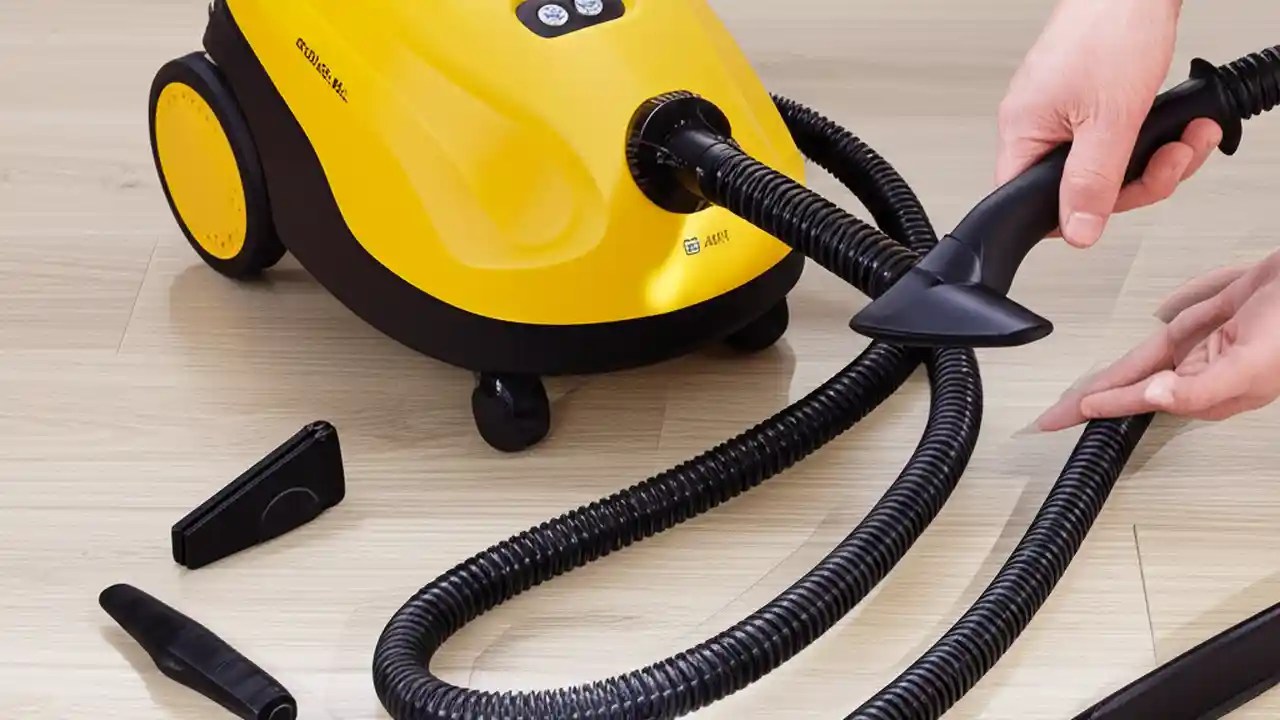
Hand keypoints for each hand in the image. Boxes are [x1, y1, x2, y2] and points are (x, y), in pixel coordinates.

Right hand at [996, 0, 1222, 247]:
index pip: (1028, 203)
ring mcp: (1061, 111)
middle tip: (1172, 161)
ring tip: (1186, 138)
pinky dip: (1151, 138)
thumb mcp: (1110, 122)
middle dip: (1140, 181)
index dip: (1076, 213)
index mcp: (1023, 132)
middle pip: (1080, 188)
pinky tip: (1176, 126)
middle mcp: (1036, 124)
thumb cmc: (1112, 30)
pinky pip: (1114, 140)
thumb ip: (1093, 183)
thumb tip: (1077, 232)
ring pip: (1106, 165)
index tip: (1118, 201)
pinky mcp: (1085, 99)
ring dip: (1157, 159)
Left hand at [1035, 250, 1279, 429]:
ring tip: (1090, 382)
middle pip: (1141, 380)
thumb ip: (1202, 386)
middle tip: (1059, 413)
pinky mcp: (1233, 303)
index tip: (1067, 416)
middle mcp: (1214, 363)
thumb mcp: (1253, 363)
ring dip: (1126, 365)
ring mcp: (1223, 334)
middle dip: (1100, 395)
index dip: (1103, 406)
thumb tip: (1153, 395)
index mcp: (1217, 384)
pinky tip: (1162, 314)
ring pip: (1159, 351)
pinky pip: (1195, 307)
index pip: (1144, 399)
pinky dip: (1178, 309)